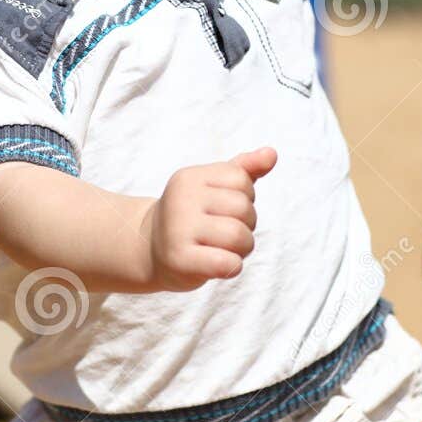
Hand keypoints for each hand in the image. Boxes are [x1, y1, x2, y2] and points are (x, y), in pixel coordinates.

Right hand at [140, 146, 277, 291]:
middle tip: (228, 234)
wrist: (150, 250)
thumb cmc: (191, 216)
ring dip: (242, 249)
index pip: (241, 180)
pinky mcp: (180, 259)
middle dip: (247, 225)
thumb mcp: (213, 188)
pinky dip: (232, 267)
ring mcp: (178, 229)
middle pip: (243, 208)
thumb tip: (272, 154)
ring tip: (226, 249)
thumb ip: (244, 169)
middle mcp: (181, 199)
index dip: (245, 197)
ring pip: (239, 236)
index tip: (227, 209)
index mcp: (190, 178)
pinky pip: (227, 263)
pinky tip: (219, 265)